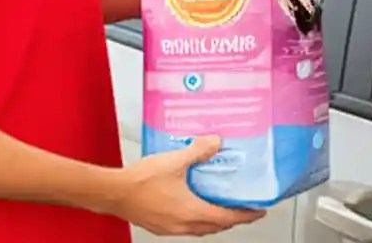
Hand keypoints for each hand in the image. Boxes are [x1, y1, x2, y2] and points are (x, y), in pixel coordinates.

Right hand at [107, 135, 267, 235]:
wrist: (112, 193)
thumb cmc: (140, 181)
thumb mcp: (175, 161)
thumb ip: (198, 151)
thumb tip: (215, 142)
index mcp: (192, 212)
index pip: (227, 218)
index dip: (245, 214)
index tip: (258, 211)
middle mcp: (183, 224)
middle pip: (216, 226)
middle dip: (232, 218)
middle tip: (243, 208)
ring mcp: (170, 228)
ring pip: (201, 228)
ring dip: (213, 220)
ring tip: (220, 206)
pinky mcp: (159, 226)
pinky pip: (186, 227)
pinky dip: (196, 219)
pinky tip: (192, 205)